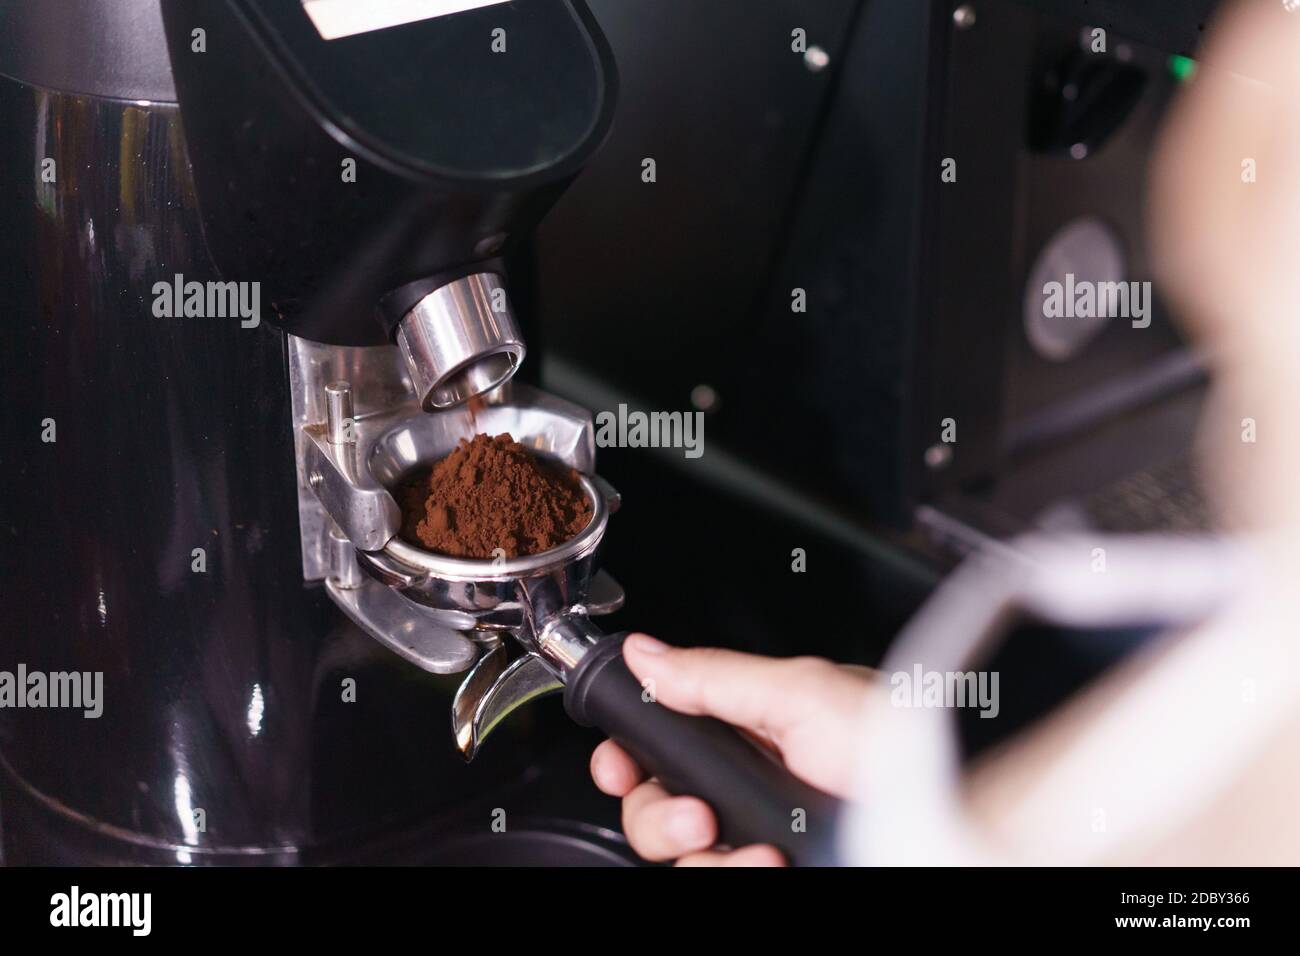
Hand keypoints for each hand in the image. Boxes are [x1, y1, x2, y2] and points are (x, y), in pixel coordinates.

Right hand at [589, 633, 874, 865]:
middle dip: (659, 813)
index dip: (630, 755)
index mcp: (750, 731)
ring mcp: (762, 836)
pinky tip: (769, 863)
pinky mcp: (775, 864)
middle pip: (656, 807)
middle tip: (697, 816)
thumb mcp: (802, 693)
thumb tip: (646, 652)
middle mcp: (750, 787)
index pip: (663, 743)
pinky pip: (721, 876)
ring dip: (705, 856)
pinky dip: (734, 873)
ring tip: (755, 850)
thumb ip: (716, 676)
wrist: (948, 810)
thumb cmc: (901, 745)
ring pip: (685, 856)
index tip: (620, 765)